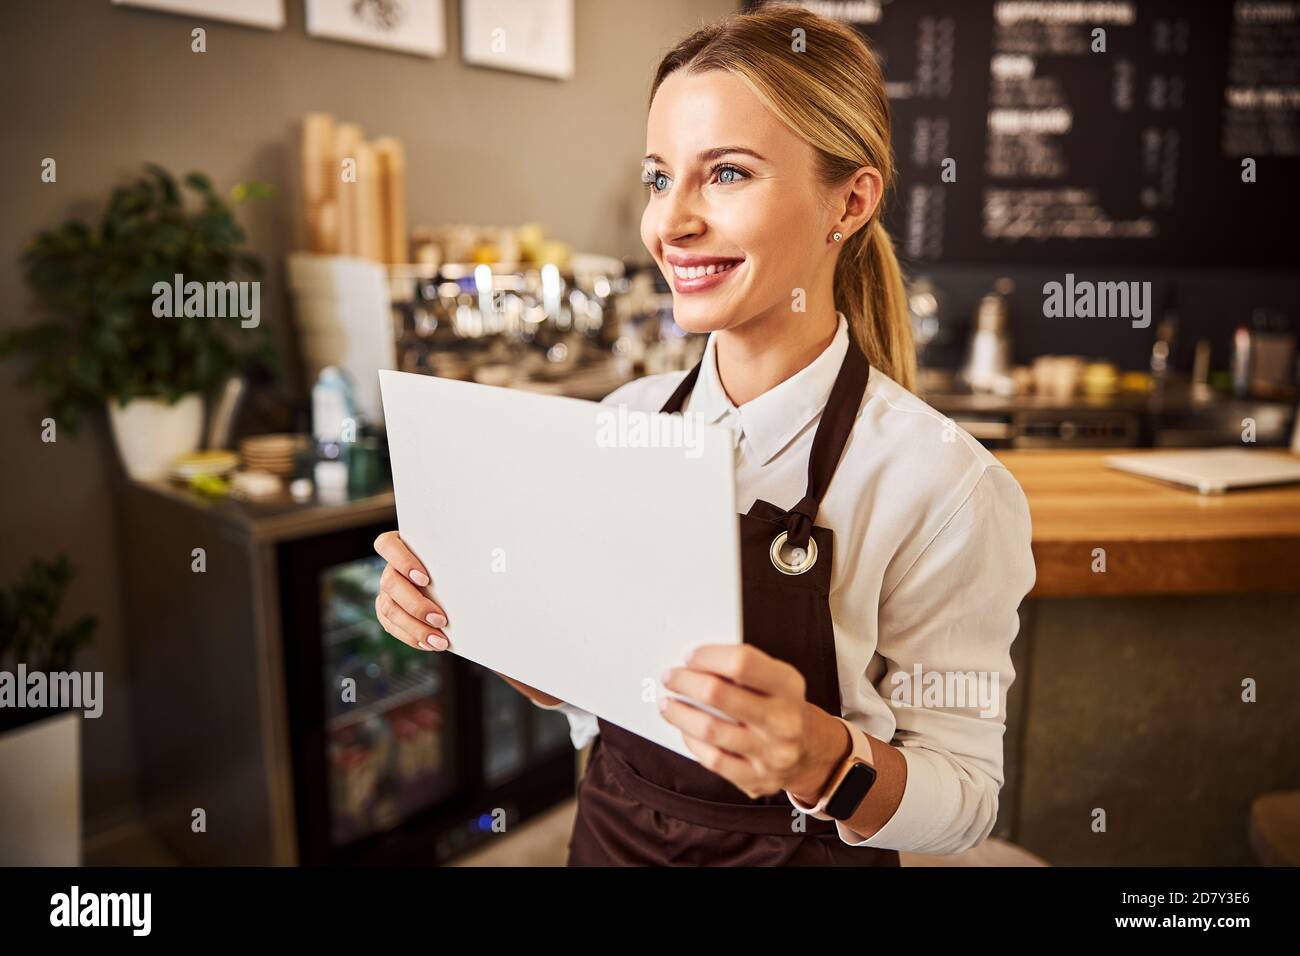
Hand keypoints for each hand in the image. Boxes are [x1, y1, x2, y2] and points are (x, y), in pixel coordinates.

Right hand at [372, 530, 449, 651]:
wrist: (454, 574)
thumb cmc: (456, 558)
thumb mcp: (454, 550)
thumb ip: (456, 552)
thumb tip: (483, 563)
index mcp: (401, 544)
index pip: (387, 545)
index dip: (403, 562)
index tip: (426, 578)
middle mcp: (390, 567)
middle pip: (390, 583)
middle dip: (416, 604)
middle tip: (441, 619)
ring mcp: (386, 590)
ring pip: (389, 609)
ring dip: (415, 627)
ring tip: (439, 641)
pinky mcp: (387, 609)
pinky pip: (391, 626)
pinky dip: (411, 637)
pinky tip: (429, 644)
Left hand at [659, 644, 849, 799]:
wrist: (812, 752)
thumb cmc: (782, 706)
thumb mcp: (777, 679)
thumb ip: (745, 670)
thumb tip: (695, 663)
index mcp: (788, 686)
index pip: (742, 662)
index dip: (709, 656)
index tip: (689, 656)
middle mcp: (782, 720)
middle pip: (719, 695)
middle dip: (685, 682)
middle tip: (670, 677)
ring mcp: (770, 753)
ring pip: (710, 729)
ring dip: (680, 713)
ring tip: (667, 703)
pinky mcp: (756, 779)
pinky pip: (713, 760)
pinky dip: (692, 741)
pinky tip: (685, 729)